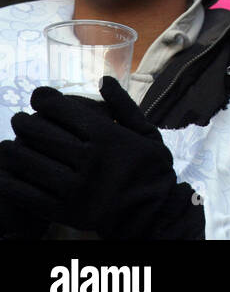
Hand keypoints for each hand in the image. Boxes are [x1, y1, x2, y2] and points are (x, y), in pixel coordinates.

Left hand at [0, 78, 203, 238]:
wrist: (153, 212)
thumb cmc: (151, 168)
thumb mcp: (147, 132)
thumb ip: (124, 106)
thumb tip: (104, 79)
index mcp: (109, 136)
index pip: (64, 110)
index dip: (44, 100)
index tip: (37, 97)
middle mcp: (90, 159)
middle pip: (41, 133)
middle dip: (24, 123)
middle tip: (18, 120)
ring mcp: (76, 187)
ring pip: (29, 162)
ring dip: (12, 151)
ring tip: (7, 146)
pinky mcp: (65, 211)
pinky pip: (27, 194)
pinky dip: (9, 182)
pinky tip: (4, 174)